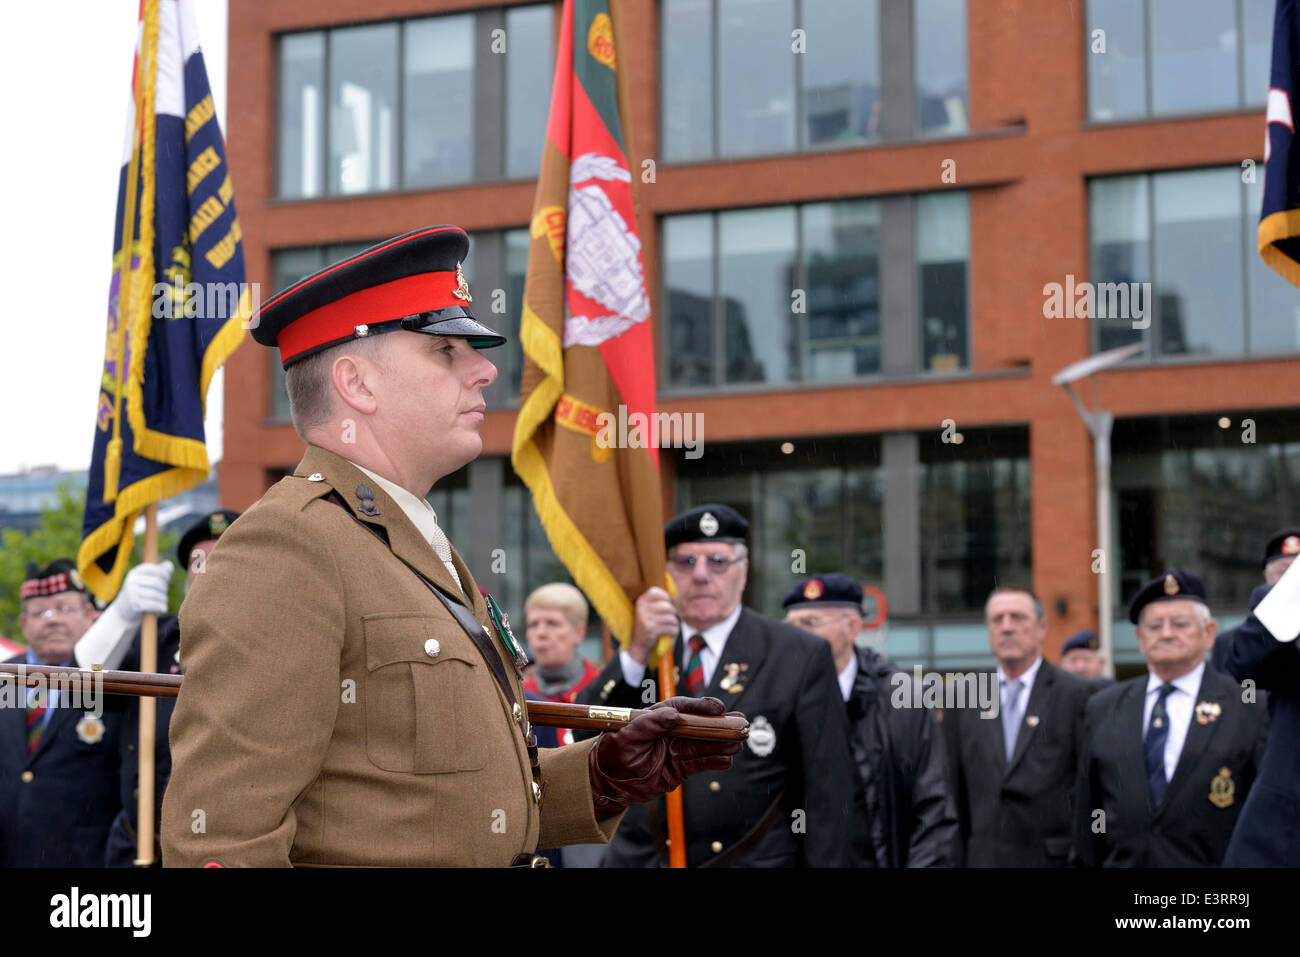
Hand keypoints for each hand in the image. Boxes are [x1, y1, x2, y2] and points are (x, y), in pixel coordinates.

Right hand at [117, 561, 173, 623]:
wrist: (124, 609)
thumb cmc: (141, 591)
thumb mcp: (147, 579)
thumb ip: (161, 570)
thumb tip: (169, 565)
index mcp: (135, 572)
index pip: (152, 568)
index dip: (163, 573)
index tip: (167, 578)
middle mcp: (131, 581)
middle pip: (156, 582)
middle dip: (164, 587)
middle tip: (165, 592)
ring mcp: (132, 593)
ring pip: (155, 594)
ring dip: (164, 598)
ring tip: (164, 600)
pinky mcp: (134, 605)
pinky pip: (153, 604)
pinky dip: (161, 606)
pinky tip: (163, 608)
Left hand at [588, 696, 742, 816]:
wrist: (606, 783)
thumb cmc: (611, 754)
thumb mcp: (625, 737)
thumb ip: (648, 725)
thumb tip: (672, 714)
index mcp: (656, 717)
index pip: (681, 708)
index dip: (700, 706)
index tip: (717, 708)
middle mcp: (669, 732)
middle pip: (698, 725)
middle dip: (720, 724)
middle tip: (741, 722)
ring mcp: (675, 750)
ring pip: (703, 745)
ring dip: (721, 744)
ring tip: (738, 743)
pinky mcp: (678, 769)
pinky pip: (699, 764)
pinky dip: (714, 762)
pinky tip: (727, 760)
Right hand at [627, 587, 678, 664]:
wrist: (638, 643)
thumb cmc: (648, 624)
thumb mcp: (648, 610)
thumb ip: (659, 601)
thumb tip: (676, 596)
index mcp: (641, 601)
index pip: (656, 591)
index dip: (666, 597)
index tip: (668, 603)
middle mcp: (642, 609)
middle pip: (667, 606)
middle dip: (673, 613)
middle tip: (670, 618)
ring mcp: (646, 619)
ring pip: (672, 618)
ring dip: (674, 624)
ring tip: (669, 626)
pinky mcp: (652, 630)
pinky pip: (671, 628)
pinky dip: (673, 631)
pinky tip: (669, 633)